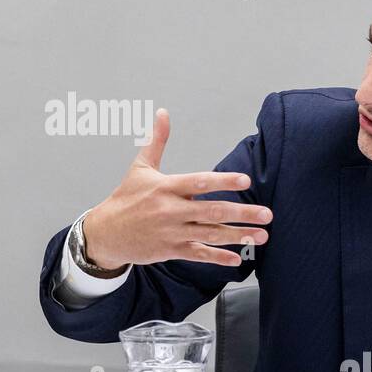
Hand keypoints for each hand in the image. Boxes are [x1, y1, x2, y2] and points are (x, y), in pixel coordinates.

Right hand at [82, 108, 272, 269]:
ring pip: (210, 234)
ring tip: (261, 235)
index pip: (198, 182)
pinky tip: (236, 259)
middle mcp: (170, 210)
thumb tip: (163, 113)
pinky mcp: (170, 250)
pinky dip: (217, 257)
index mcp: (166, 187)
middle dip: (242, 213)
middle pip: (211, 211)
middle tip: (267, 214)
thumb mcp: (140, 168)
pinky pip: (198, 254)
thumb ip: (157, 141)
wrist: (105, 233)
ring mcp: (171, 232)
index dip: (223, 181)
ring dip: (238, 235)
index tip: (246, 181)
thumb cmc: (125, 199)